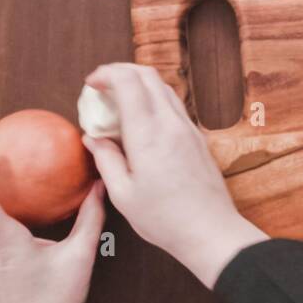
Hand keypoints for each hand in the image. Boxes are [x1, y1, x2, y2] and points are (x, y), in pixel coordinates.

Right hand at [82, 63, 266, 287]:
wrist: (211, 231)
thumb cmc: (165, 219)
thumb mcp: (123, 194)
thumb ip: (106, 159)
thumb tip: (93, 138)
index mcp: (149, 135)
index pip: (129, 82)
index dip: (107, 74)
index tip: (91, 83)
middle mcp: (172, 124)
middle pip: (148, 75)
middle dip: (121, 71)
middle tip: (102, 85)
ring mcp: (189, 128)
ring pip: (164, 87)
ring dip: (139, 83)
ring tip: (118, 101)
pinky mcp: (198, 137)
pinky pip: (174, 104)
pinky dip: (154, 99)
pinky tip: (141, 119)